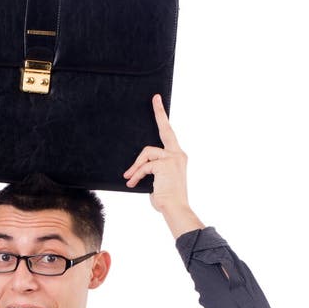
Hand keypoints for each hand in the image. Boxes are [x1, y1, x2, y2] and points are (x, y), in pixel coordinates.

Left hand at [123, 94, 187, 211]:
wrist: (175, 209)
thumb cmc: (166, 198)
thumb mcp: (158, 180)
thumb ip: (152, 168)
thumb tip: (137, 166)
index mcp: (177, 156)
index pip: (169, 134)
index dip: (162, 117)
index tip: (157, 102)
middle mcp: (178, 154)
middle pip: (165, 129)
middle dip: (159, 112)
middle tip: (155, 98)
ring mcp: (173, 158)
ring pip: (147, 152)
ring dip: (136, 166)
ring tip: (130, 178)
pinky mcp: (165, 164)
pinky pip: (144, 165)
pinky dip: (137, 174)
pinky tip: (133, 184)